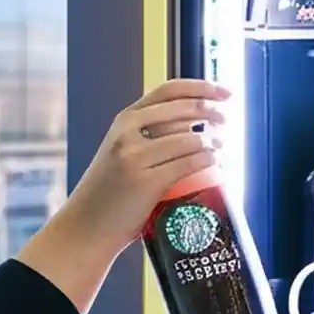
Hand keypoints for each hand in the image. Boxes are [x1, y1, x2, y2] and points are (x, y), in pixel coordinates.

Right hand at [63, 79, 229, 252]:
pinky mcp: (145, 182)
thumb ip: (151, 134)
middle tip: (227, 120)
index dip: (201, 87)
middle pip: (183, 110)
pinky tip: (215, 162)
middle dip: (212, 112)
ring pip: (189, 139)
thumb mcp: (123, 150)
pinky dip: (208, 160)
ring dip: (213, 140)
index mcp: (124, 120)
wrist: (86, 226)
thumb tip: (196, 124)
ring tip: (222, 145)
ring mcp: (135, 157)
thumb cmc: (111, 191)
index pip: (169, 91)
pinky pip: (189, 164)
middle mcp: (127, 133)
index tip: (225, 93)